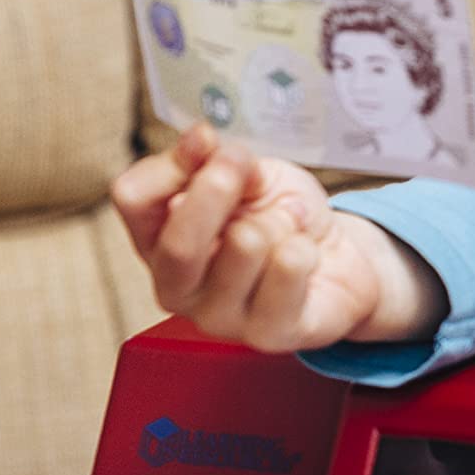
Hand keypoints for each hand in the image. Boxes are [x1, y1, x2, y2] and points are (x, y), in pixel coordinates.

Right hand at [110, 122, 449, 351]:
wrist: (341, 258)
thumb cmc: (281, 217)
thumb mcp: (250, 175)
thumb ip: (217, 160)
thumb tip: (199, 139)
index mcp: (158, 240)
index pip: (133, 197)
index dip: (177, 162)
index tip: (216, 147)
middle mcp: (177, 287)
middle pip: (178, 242)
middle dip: (219, 192)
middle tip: (248, 170)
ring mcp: (219, 318)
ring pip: (244, 247)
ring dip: (279, 218)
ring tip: (288, 223)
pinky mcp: (268, 335)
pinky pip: (287, 270)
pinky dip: (305, 245)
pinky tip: (305, 251)